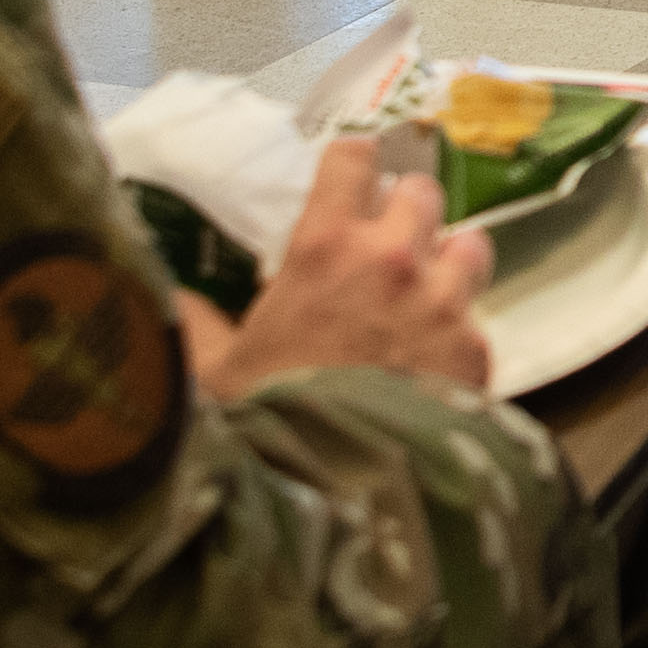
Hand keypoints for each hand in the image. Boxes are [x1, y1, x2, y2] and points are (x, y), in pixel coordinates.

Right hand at [178, 135, 495, 401]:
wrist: (331, 490)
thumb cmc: (263, 420)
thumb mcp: (212, 370)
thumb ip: (195, 323)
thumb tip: (169, 301)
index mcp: (322, 247)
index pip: (353, 156)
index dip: (356, 163)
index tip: (356, 177)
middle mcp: (392, 256)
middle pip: (421, 191)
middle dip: (406, 213)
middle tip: (389, 246)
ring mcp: (442, 297)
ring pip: (469, 242)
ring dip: (449, 260)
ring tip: (428, 294)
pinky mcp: (475, 344)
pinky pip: (478, 316)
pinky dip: (459, 331)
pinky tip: (436, 362)